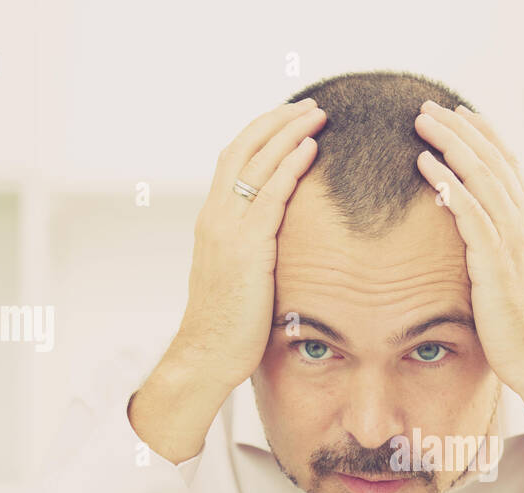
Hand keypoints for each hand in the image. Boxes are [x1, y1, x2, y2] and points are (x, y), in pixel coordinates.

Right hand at [178, 97, 326, 384]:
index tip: (289, 119)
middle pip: (243, 149)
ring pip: (257, 163)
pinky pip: (270, 195)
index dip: (262, 135)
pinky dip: (290, 167)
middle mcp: (215, 216)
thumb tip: (279, 247)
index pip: (234, 160)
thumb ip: (254, 251)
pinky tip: (310, 148)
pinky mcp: (246, 248)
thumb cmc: (228, 327)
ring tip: (316, 115)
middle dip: (277, 122)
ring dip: (288, 133)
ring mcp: (227, 230)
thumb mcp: (241, 277)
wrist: (207, 356)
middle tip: (309, 105)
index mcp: (212, 220)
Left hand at [413, 101, 523, 394]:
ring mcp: (516, 241)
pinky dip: (448, 183)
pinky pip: (469, 211)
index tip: (459, 115)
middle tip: (429, 107)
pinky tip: (426, 164)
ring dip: (451, 144)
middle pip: (493, 161)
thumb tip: (487, 246)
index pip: (509, 167)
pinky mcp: (498, 262)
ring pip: (482, 176)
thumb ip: (505, 255)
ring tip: (422, 122)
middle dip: (460, 129)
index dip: (484, 137)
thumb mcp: (519, 283)